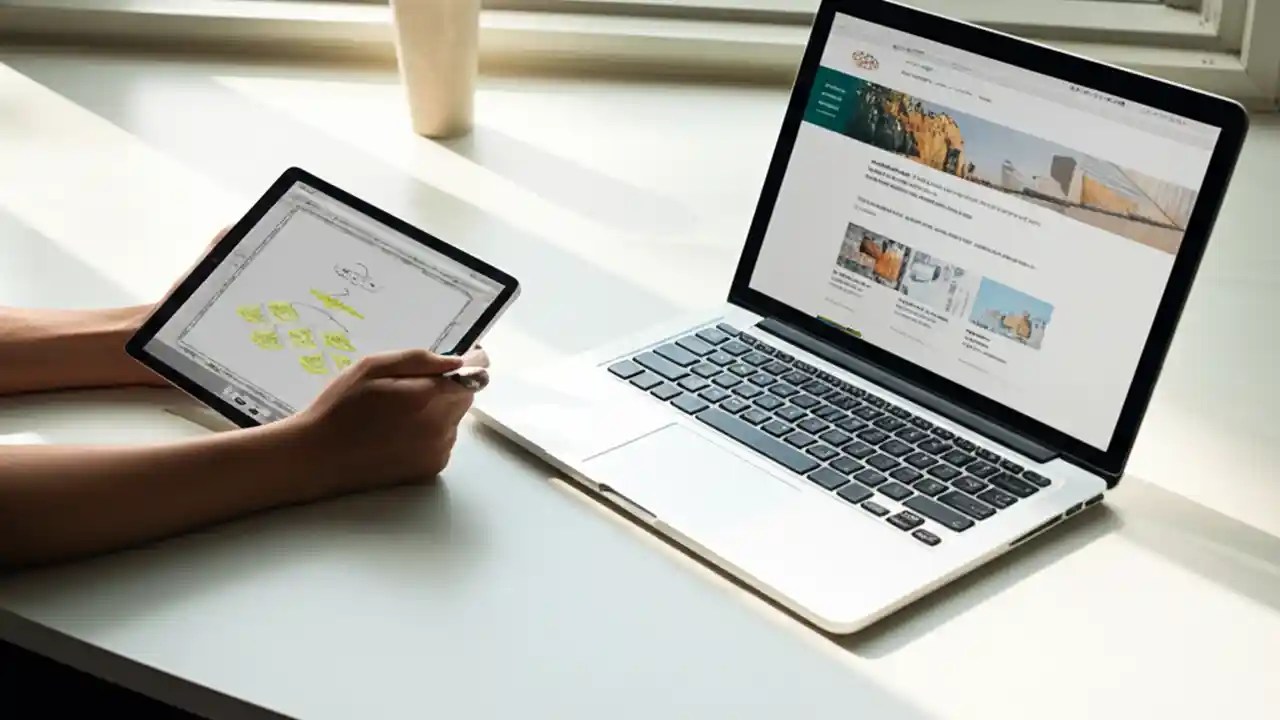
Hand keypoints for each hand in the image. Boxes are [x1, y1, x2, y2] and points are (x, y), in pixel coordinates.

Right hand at [277, 349, 479, 499]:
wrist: (317, 457)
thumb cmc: (340, 407)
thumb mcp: (372, 367)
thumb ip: (420, 360)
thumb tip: (458, 361)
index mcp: (427, 397)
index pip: (471, 377)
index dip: (470, 366)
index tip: (463, 359)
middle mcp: (440, 427)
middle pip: (463, 399)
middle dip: (446, 389)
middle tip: (407, 389)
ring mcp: (437, 451)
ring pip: (453, 421)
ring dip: (437, 413)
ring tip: (396, 415)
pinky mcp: (430, 470)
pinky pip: (442, 442)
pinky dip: (429, 435)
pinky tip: (397, 435)